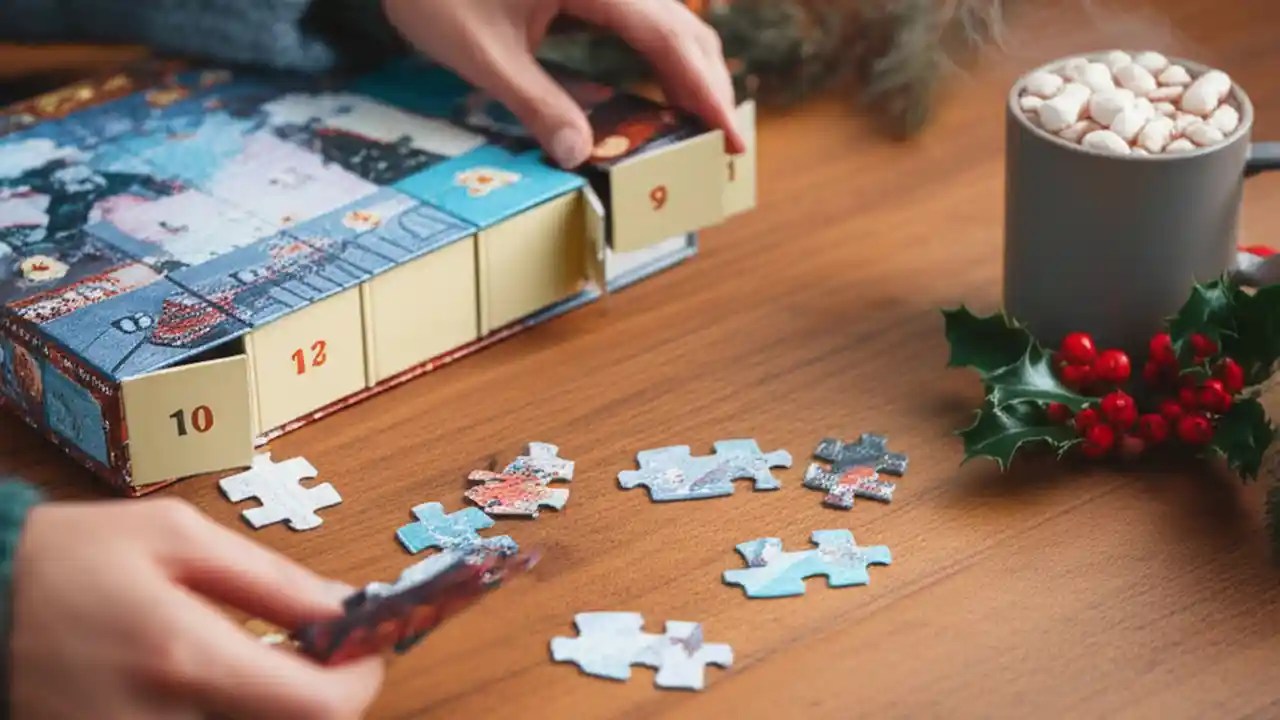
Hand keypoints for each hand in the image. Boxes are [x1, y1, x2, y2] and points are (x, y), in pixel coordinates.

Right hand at [10, 498, 383, 719]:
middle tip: (314, 651)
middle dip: (321, 695)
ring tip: (260, 662)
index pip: (324, 708)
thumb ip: (271, 579)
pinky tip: (219, 685)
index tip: (364, 646)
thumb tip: (344, 606)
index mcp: (188, 659)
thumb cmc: (64, 561)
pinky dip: (233, 715)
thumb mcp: (174, 538)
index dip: (362, 678)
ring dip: (276, 707)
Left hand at [383, 0, 744, 167]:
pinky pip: (640, 20)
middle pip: (681, 27)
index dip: (704, 90)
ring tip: (701, 126)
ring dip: (688, 73)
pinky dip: (659, 58)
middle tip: (725, 145)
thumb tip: (577, 155)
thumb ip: (533, 101)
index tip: (729, 135)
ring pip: (666, 22)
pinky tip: (661, 92)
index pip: (668, 36)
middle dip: (708, 86)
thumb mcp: (478, 50)